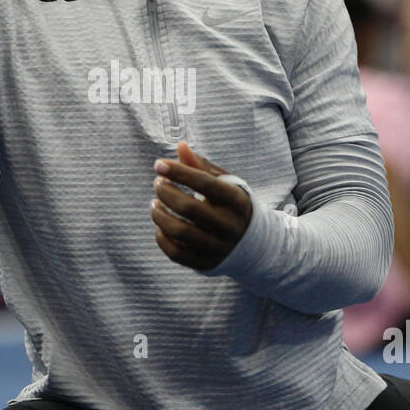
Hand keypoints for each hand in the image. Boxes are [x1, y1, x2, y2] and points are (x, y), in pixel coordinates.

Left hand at [151, 141, 251, 270]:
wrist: (254, 244)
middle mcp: (229, 226)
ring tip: (155, 204)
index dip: (179, 172)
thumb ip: (202, 166)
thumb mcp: (225, 184)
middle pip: (189, 208)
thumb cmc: (231, 205)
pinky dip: (162, 237)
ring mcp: (218, 248)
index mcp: (237, 201)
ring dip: (159, 215)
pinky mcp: (205, 264)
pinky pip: (175, 253)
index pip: (205, 184)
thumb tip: (180, 146)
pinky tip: (161, 226)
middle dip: (166, 192)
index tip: (158, 164)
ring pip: (179, 231)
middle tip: (157, 183)